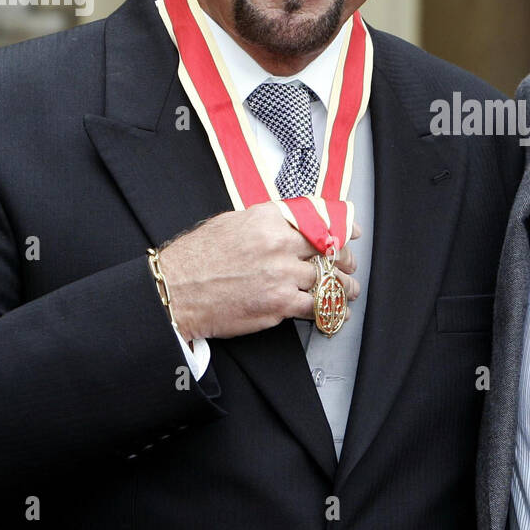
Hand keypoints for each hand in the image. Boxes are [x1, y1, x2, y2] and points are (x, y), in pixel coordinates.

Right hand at [156, 204, 359, 339]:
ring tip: (350, 289)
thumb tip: (290, 226)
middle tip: (349, 265)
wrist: (177, 292)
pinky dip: (332, 310)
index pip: (318, 218)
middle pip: (329, 249)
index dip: (341, 225)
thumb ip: (266, 223)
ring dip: (344, 286)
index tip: (352, 231)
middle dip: (344, 259)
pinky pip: (317, 306)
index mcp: (269, 220)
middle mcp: (280, 244)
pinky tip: (338, 312)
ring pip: (328, 279)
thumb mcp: (231, 223)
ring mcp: (282, 275)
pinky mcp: (279, 304)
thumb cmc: (197, 258)